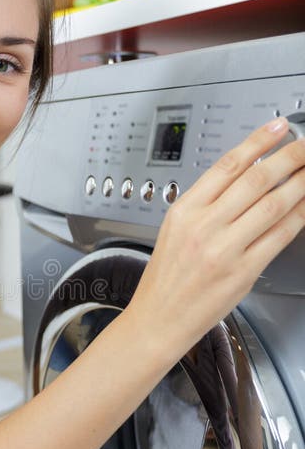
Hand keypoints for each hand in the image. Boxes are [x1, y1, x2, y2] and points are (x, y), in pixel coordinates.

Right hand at [129, 118, 304, 353]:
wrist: (158, 320)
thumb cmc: (166, 279)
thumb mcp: (175, 229)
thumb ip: (207, 203)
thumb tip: (245, 177)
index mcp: (185, 210)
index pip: (228, 164)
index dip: (259, 141)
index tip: (279, 128)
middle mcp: (204, 226)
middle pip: (256, 179)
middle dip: (290, 157)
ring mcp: (224, 249)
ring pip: (273, 204)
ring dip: (300, 183)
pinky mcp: (242, 272)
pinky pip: (279, 236)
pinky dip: (298, 217)